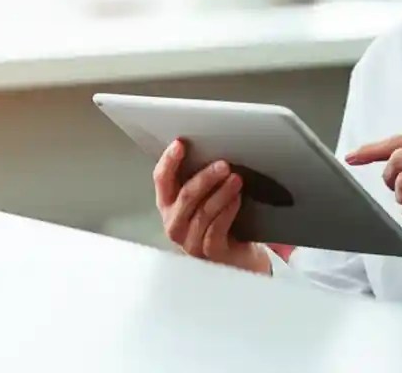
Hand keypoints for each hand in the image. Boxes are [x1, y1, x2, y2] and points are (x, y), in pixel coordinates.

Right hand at [153, 139, 269, 274]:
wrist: (240, 257)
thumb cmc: (221, 222)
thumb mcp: (205, 198)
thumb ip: (200, 181)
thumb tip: (209, 150)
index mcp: (168, 206)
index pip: (161, 180)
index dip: (168, 161)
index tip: (180, 144)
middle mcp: (174, 224)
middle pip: (184, 196)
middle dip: (204, 178)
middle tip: (223, 165)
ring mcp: (190, 241)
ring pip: (203, 212)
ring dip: (221, 192)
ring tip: (236, 179)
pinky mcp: (209, 253)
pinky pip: (216, 228)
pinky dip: (227, 210)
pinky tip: (237, 199)